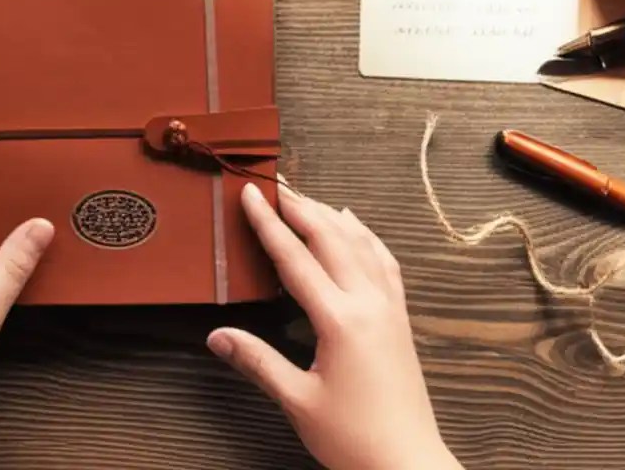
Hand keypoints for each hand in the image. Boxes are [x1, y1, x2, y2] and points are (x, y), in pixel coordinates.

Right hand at [207, 184, 459, 469]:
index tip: (251, 194)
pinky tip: (355, 226)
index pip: (296, 259)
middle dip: (300, 206)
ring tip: (305, 196)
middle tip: (274, 182)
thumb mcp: (297, 401)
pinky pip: (384, 262)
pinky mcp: (400, 320)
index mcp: (341, 321)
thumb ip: (257, 361)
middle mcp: (369, 304)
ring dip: (330, 215)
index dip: (269, 224)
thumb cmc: (354, 438)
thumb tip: (217, 335)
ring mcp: (389, 309)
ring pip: (360, 243)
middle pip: (331, 238)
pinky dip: (365, 236)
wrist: (407, 463)